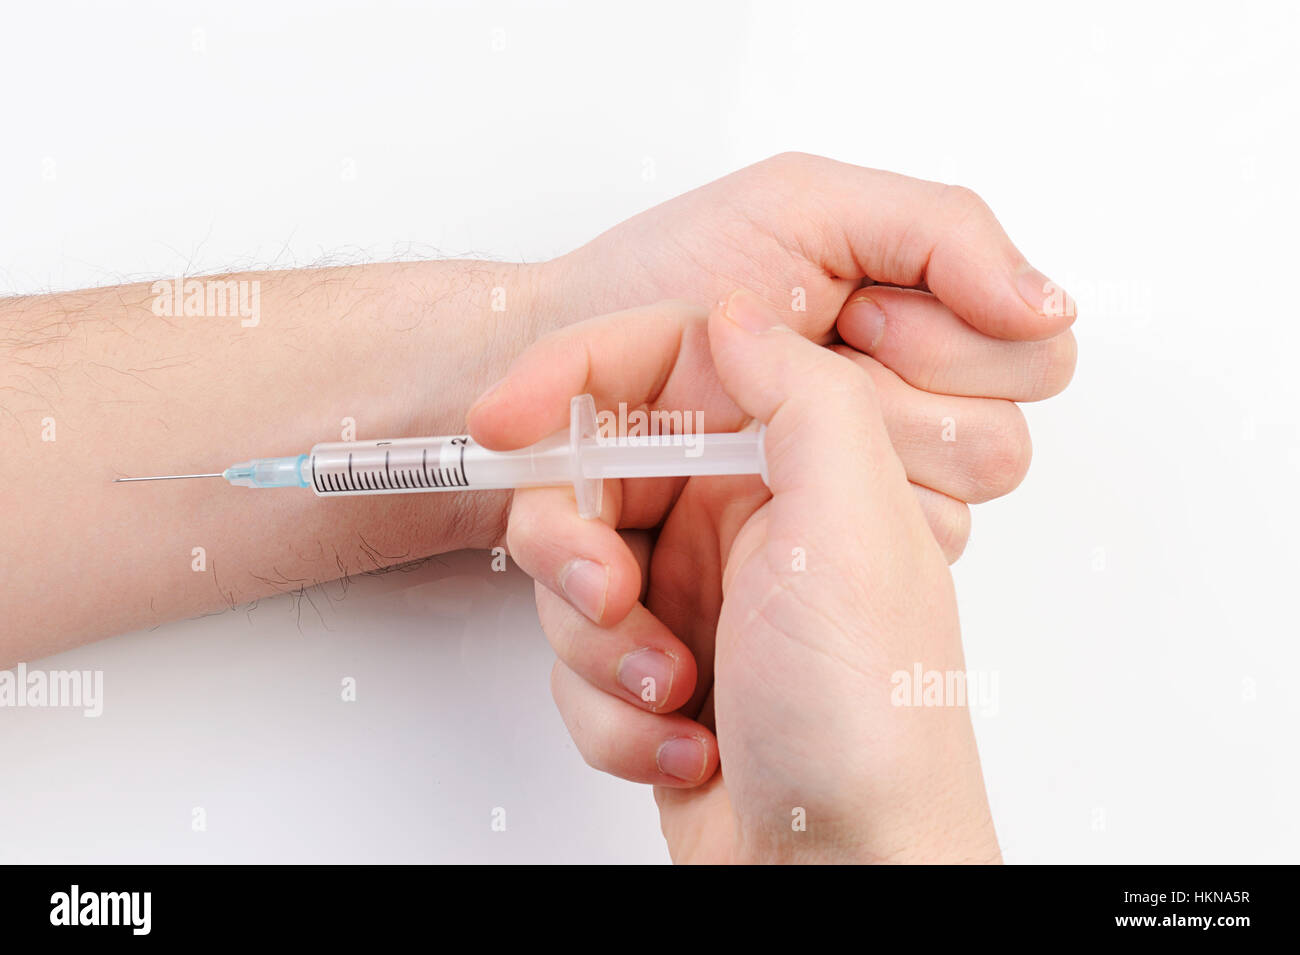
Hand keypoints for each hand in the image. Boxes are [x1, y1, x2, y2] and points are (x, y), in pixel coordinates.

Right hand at [469, 290, 1002, 863]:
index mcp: (791, 463)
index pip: (658, 369)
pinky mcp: (661, 671)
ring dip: (599, 648)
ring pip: (571, 578)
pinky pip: (580, 661)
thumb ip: (804, 396)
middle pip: (589, 479)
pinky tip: (688, 744)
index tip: (500, 417)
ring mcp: (698, 597)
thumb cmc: (870, 721)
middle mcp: (741, 519)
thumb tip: (739, 312)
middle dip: (575, 546)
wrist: (849, 875)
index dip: (567, 378)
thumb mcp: (851, 529)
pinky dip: (614, 710)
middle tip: (610, 596)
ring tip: (672, 693)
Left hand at [540, 153, 1076, 558]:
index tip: (852, 320)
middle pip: (996, 447)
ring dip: (848, 479)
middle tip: (803, 377)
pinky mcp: (805, 552)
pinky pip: (867, 565)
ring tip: (764, 434)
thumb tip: (1049, 306)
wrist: (543, 358)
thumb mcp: (801, 206)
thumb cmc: (664, 272)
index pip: (1029, 356)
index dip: (944, 346)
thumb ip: (941, 232)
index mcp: (914, 331)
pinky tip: (744, 511)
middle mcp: (899, 412)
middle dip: (895, 409)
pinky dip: (816, 533)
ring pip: (948, 517)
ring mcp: (856, 487)